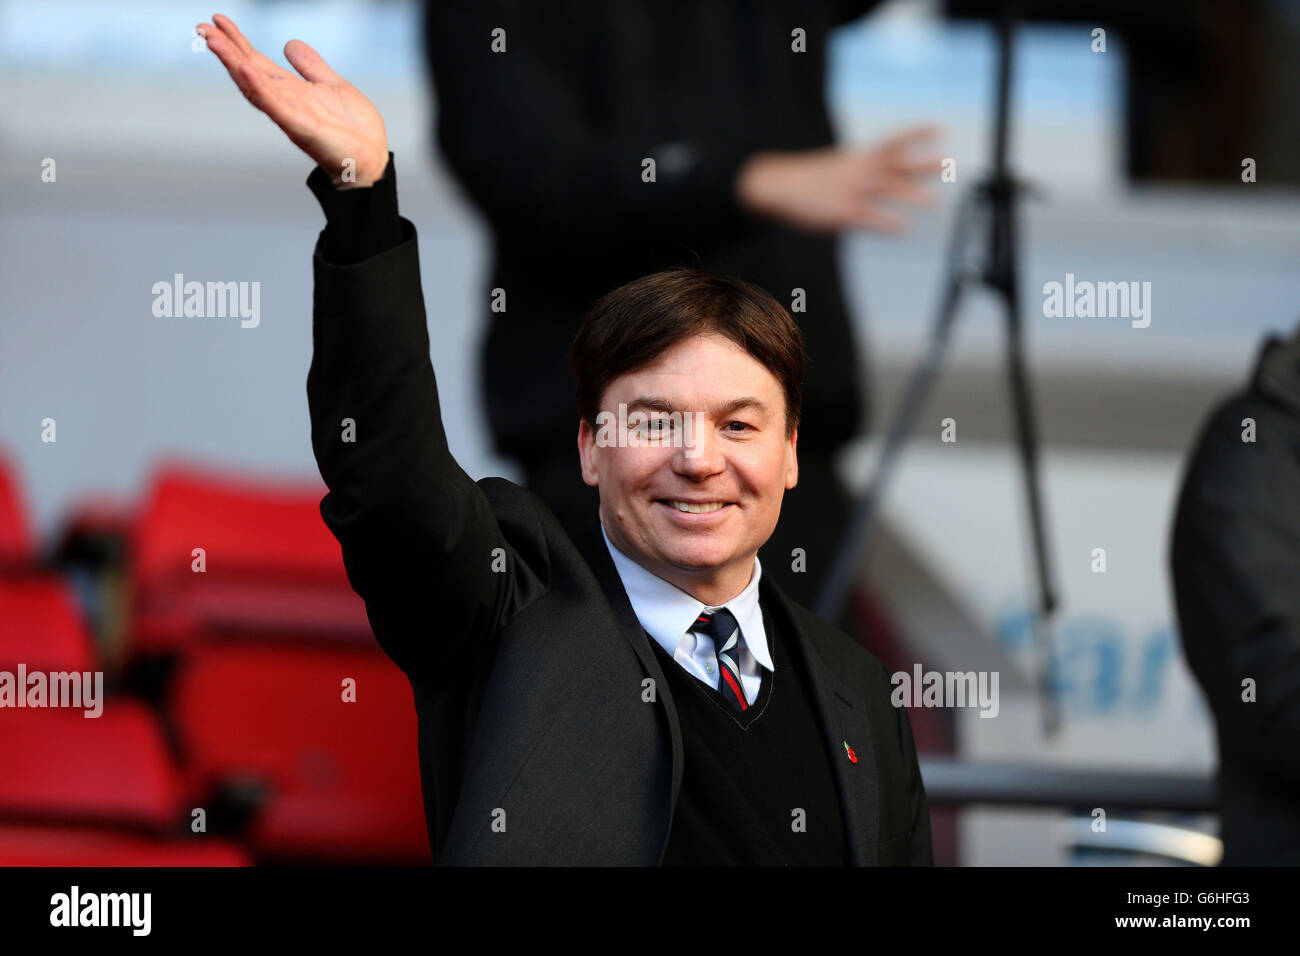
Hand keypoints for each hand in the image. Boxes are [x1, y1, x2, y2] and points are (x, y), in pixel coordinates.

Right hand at [198, 13, 388, 187]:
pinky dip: (260, 87)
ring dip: (233, 62)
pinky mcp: (301, 127)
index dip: (238, 41)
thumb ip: (311, 67)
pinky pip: (275, 105)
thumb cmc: (354, 129)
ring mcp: (290, 114)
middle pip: (248, 71)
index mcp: (291, 90)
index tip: (218, 20)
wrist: (372, 158)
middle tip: (201, 27)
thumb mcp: (333, 85)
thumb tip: (289, 44)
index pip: (257, 61)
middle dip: (225, 49)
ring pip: (254, 85)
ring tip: (213, 41)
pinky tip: (245, 68)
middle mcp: (284, 101)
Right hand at [735, 125, 942, 234]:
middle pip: (898, 167)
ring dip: (913, 195)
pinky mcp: (842, 212)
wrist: (777, 185)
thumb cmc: (808, 179)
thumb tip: (882, 182)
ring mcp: (853, 191)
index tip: (939, 129)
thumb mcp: (837, 167)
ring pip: (889, 190)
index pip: (893, 143)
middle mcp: (860, 171)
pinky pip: (870, 218)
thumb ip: (862, 174)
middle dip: (924, 166)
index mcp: (859, 158)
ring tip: (935, 201)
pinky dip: (888, 224)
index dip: (916, 136)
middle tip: (948, 165)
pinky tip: (903, 228)